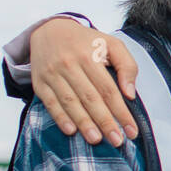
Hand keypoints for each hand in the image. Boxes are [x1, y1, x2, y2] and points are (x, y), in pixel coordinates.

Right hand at [32, 18, 139, 146]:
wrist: (50, 30)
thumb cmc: (86, 41)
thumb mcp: (112, 44)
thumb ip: (127, 66)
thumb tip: (130, 93)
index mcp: (90, 56)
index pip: (108, 89)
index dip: (121, 112)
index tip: (131, 130)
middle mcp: (69, 65)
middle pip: (90, 98)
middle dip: (105, 122)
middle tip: (117, 141)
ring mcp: (52, 74)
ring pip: (70, 102)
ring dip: (84, 123)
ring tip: (96, 140)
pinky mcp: (39, 82)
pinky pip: (50, 103)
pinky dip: (60, 118)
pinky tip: (71, 130)